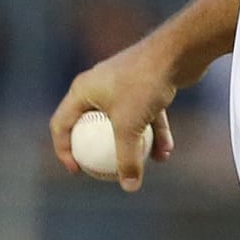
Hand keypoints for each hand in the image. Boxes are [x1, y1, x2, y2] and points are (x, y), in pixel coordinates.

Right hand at [50, 37, 177, 191]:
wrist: (177, 52)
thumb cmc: (144, 84)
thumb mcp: (130, 127)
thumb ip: (127, 159)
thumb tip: (129, 187)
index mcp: (83, 90)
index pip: (61, 124)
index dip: (64, 151)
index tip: (77, 171)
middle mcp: (99, 84)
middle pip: (93, 125)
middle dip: (102, 150)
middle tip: (108, 171)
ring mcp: (123, 83)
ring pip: (124, 122)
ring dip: (136, 144)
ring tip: (147, 164)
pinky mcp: (145, 84)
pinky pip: (145, 114)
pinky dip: (154, 132)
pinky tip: (166, 152)